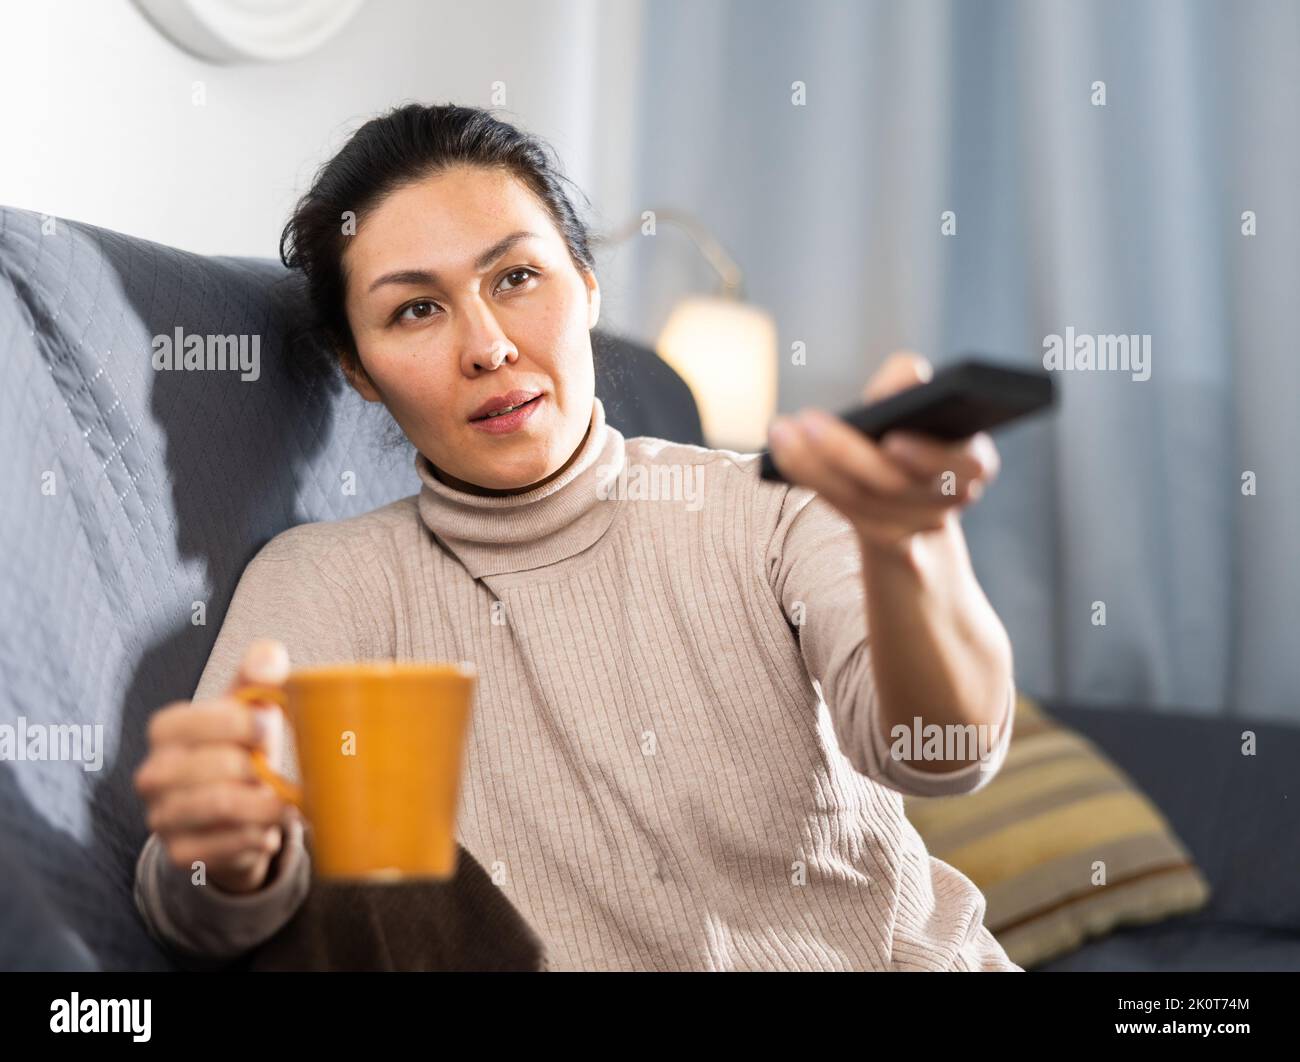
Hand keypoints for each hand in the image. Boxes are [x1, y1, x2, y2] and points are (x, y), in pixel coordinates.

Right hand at [133, 639, 296, 893]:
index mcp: (166, 731)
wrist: (237, 813)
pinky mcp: (179, 854)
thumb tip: (271, 657)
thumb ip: (259, 675)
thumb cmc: (242, 747)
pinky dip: (258, 837)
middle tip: (280, 770)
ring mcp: (161, 817)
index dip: (238, 722)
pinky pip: (225, 847)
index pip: (193, 721)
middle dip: (261, 767)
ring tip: (287, 802)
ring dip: (267, 804)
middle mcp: (152, 775)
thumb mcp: (249, 707)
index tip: (271, 724)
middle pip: (216, 765)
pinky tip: (268, 830)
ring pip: (221, 806)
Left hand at [765, 351, 1000, 551]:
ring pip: (864, 497)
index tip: (892, 441)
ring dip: (814, 462)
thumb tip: (910, 372)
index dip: (930, 456)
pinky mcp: (889, 544)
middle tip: (808, 422)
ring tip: (781, 431)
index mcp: (974, 459)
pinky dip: (814, 478)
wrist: (919, 528)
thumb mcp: (914, 417)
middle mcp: (956, 497)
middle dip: (848, 452)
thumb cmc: (912, 449)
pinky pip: (848, 511)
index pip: (967, 460)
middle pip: (898, 482)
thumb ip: (909, 392)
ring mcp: (922, 526)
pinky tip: (782, 451)